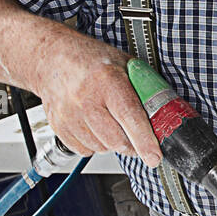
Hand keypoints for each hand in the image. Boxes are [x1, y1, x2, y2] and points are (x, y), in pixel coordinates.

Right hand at [33, 29, 162, 166]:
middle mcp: (85, 98)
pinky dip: (94, 144)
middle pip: (116, 140)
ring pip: (102, 148)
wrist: (51, 59)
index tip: (154, 156)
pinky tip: (93, 125)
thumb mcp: (123, 63)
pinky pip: (85, 150)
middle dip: (131, 145)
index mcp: (107, 80)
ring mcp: (69, 115)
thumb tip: (164, 112)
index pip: (130, 116)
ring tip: (108, 121)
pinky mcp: (59, 127)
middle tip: (135, 137)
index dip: (144, 141)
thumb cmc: (90, 60)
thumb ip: (143, 87)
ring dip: (111, 142)